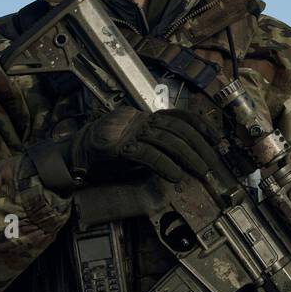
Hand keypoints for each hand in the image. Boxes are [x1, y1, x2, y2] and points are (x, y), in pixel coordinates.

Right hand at [67, 106, 227, 187]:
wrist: (75, 157)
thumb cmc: (108, 154)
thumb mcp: (137, 145)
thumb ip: (158, 145)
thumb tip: (186, 156)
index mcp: (144, 117)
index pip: (178, 115)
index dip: (199, 124)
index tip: (216, 137)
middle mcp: (139, 120)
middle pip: (178, 129)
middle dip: (199, 145)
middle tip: (212, 162)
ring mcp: (129, 131)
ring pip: (167, 140)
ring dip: (188, 157)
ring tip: (201, 170)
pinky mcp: (119, 146)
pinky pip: (148, 154)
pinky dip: (165, 165)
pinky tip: (175, 176)